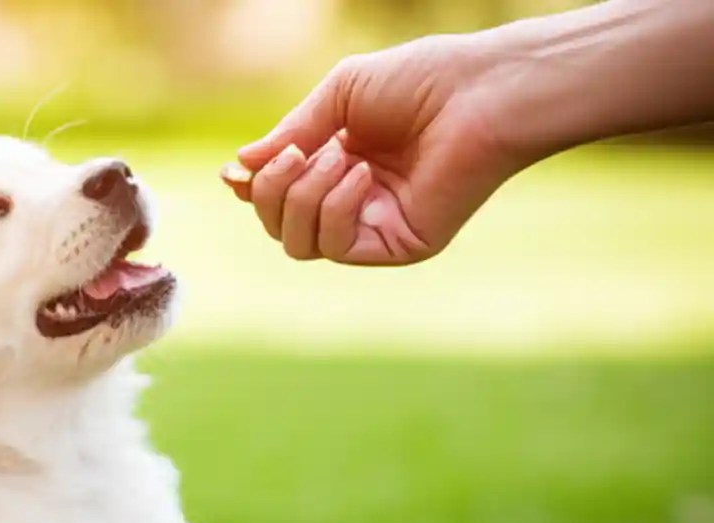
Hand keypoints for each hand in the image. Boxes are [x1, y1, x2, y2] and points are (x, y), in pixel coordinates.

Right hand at [228, 34, 522, 264]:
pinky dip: (333, 209)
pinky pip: (334, 247)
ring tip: (337, 156)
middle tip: (297, 152)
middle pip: (278, 226)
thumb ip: (290, 133)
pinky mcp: (395, 246)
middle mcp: (352, 202)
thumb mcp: (337, 97)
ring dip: (302, 197)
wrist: (481, 91)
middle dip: (273, 190)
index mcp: (337, 166)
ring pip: (297, 244)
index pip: (277, 197)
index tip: (236, 171)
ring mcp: (373, 228)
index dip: (252, 188)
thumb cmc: (420, 81)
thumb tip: (239, 169)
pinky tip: (360, 174)